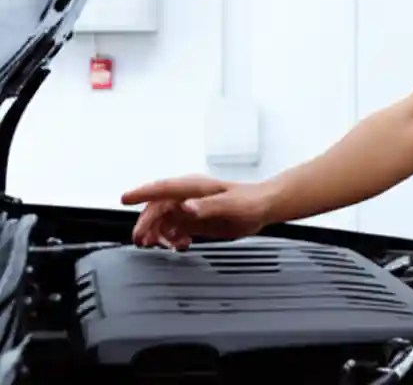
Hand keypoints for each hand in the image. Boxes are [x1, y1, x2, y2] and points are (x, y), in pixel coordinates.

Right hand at [121, 174, 275, 249]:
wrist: (265, 207)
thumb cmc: (251, 201)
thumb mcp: (230, 205)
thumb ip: (206, 206)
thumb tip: (183, 207)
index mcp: (194, 187)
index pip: (162, 189)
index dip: (142, 193)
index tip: (124, 199)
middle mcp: (188, 196)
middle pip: (158, 208)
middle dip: (146, 223)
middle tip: (141, 241)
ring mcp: (191, 208)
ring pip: (164, 220)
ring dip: (158, 233)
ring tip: (159, 246)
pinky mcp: (195, 220)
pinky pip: (175, 229)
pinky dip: (172, 239)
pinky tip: (179, 246)